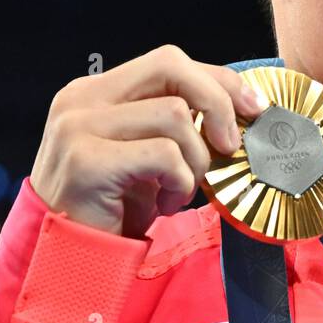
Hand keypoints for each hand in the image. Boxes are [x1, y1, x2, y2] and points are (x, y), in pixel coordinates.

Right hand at [30, 45, 266, 238]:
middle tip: (230, 144)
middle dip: (216, 102)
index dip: (218, 80)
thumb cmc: (114, 209)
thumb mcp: (147, 155)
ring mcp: (78, 127)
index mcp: (97, 91)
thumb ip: (177, 123)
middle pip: (171, 67)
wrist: (70, 259)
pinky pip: (164, 154)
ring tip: (177, 191)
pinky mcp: (86, 161)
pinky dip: (180, 182)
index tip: (252, 107)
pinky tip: (166, 205)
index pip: (168, 62)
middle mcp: (82, 100)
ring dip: (194, 159)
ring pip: (175, 115)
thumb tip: (241, 108)